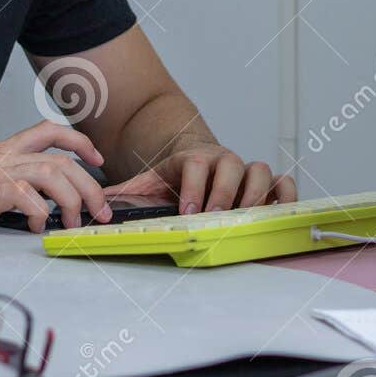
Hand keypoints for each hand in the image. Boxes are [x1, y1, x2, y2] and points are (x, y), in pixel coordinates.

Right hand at [0, 120, 113, 231]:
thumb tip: (22, 202)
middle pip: (63, 159)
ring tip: (74, 224)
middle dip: (90, 185)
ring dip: (73, 200)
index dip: (79, 142)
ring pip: (53, 173)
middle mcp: (2, 157)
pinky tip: (37, 227)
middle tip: (100, 210)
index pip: (48, 132)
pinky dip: (40, 213)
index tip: (96, 159)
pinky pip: (26, 196)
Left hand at [103, 142, 296, 214]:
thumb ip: (121, 193)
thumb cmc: (173, 178)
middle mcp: (223, 160)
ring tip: (244, 218)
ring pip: (261, 171)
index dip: (195, 186)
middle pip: (234, 165)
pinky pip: (283, 183)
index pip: (197, 165)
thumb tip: (90, 204)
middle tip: (215, 216)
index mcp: (193, 158)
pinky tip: (276, 213)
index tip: (188, 210)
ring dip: (255, 195)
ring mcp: (246, 170)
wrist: (195, 162)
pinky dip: (286, 196)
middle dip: (225, 193)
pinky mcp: (265, 184)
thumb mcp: (146, 181)